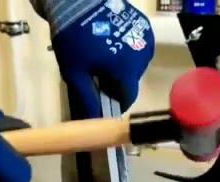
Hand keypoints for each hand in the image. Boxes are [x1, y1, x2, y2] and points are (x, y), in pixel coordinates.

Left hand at [43, 0, 154, 118]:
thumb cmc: (74, 38)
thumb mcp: (75, 72)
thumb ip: (87, 97)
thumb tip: (93, 118)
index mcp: (126, 71)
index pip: (127, 97)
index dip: (114, 101)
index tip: (102, 98)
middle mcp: (142, 57)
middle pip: (131, 81)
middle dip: (116, 82)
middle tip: (97, 74)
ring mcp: (145, 39)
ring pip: (136, 65)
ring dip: (122, 67)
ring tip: (103, 57)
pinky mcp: (143, 25)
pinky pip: (137, 48)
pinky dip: (127, 51)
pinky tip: (111, 44)